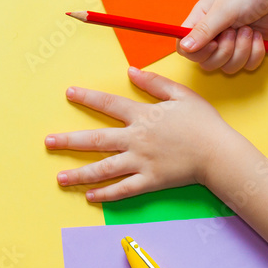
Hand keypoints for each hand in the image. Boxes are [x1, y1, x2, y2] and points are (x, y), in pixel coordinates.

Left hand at [45, 67, 236, 201]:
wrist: (220, 153)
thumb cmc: (203, 123)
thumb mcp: (181, 95)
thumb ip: (154, 83)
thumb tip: (131, 70)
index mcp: (143, 116)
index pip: (108, 104)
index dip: (87, 97)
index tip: (68, 93)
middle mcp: (136, 139)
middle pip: (96, 140)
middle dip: (69, 141)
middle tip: (48, 142)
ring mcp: (141, 162)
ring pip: (104, 169)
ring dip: (79, 174)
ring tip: (60, 178)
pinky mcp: (150, 181)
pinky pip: (123, 189)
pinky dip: (106, 194)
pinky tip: (89, 197)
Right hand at [176, 0, 267, 73]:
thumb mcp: (224, 9)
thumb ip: (203, 30)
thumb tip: (184, 48)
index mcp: (200, 21)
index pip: (184, 48)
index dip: (196, 52)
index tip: (213, 43)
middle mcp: (213, 35)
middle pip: (207, 63)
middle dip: (224, 52)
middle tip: (234, 32)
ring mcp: (231, 44)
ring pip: (228, 67)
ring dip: (242, 50)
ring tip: (248, 30)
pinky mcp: (248, 50)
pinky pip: (247, 66)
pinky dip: (255, 53)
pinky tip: (258, 36)